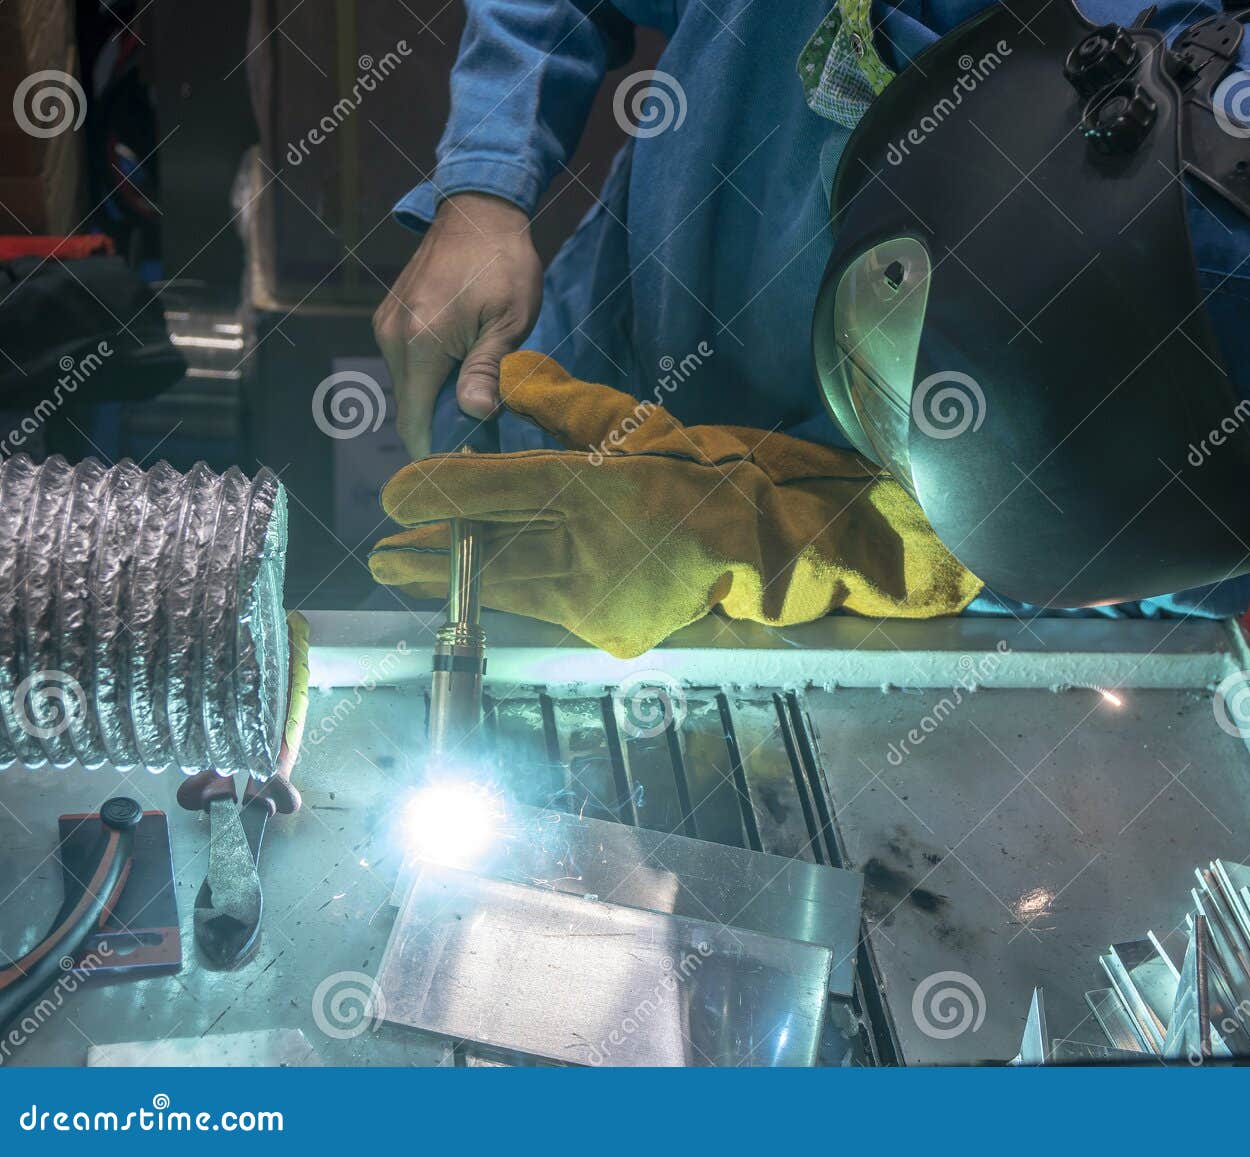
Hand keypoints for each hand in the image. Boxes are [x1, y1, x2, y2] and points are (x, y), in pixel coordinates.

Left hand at [368, 355, 981, 657]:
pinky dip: (511, 599)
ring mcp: (596, 593)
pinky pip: (546, 609)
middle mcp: (585, 544)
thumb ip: (568, 405)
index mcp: (592, 486)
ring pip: (507, 589)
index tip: (397, 497)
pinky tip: (483, 592)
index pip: (495, 489)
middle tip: (386, 554)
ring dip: (457, 584)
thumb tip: (512, 376)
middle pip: (486, 552)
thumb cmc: (705, 475)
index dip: (439, 494)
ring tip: (412, 577)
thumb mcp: (638, 425)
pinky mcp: (607, 625)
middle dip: (430, 556)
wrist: (766, 544)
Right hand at [374, 193, 542, 457]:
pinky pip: (408, 365)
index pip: (415, 422)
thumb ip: (486, 371)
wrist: (479, 212)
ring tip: (482, 400)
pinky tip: (465, 372)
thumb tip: (474, 415)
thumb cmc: (503, 265)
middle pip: (411, 410)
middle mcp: (392, 337)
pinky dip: (432, 378)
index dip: (437, 453)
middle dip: (444, 429)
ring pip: (410, 389)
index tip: (466, 470)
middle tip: (487, 437)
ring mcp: (387, 326)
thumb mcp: (507, 322)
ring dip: (440, 402)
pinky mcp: (390, 317)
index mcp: (420, 343)